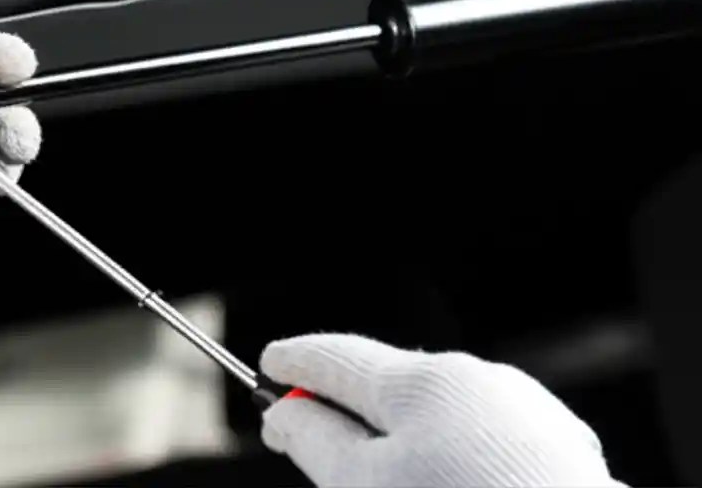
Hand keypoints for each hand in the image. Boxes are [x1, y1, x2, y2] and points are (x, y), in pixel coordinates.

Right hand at [259, 333, 620, 486]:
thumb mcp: (363, 486)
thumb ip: (314, 441)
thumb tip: (285, 412)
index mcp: (425, 380)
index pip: (339, 357)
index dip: (295, 361)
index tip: (268, 364)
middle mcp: (480, 380)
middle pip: (390, 385)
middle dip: (346, 406)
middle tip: (304, 431)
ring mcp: (528, 412)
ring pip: (442, 415)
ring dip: (402, 435)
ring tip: (381, 476)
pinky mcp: (562, 449)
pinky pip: (487, 438)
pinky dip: (452, 454)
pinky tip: (449, 486)